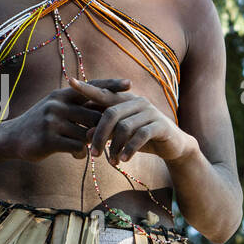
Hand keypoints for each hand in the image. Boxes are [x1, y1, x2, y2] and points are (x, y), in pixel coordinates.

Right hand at [4, 79, 128, 162]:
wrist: (12, 138)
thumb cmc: (42, 123)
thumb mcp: (58, 108)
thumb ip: (79, 106)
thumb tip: (106, 107)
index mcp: (63, 94)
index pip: (92, 86)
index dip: (111, 85)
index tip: (131, 84)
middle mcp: (58, 104)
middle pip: (95, 115)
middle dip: (104, 129)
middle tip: (109, 139)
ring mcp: (53, 121)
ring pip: (87, 134)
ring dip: (91, 144)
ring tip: (89, 148)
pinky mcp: (49, 139)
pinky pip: (77, 148)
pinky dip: (81, 154)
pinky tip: (78, 156)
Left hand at [70, 78, 197, 164]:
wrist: (173, 146)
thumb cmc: (143, 139)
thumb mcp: (122, 136)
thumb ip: (106, 132)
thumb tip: (84, 135)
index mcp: (126, 100)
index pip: (104, 93)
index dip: (88, 88)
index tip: (70, 82)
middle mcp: (138, 102)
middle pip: (110, 114)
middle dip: (99, 135)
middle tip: (93, 154)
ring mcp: (150, 112)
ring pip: (124, 127)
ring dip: (115, 147)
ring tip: (112, 162)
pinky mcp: (160, 125)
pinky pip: (140, 136)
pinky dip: (129, 149)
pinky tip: (123, 161)